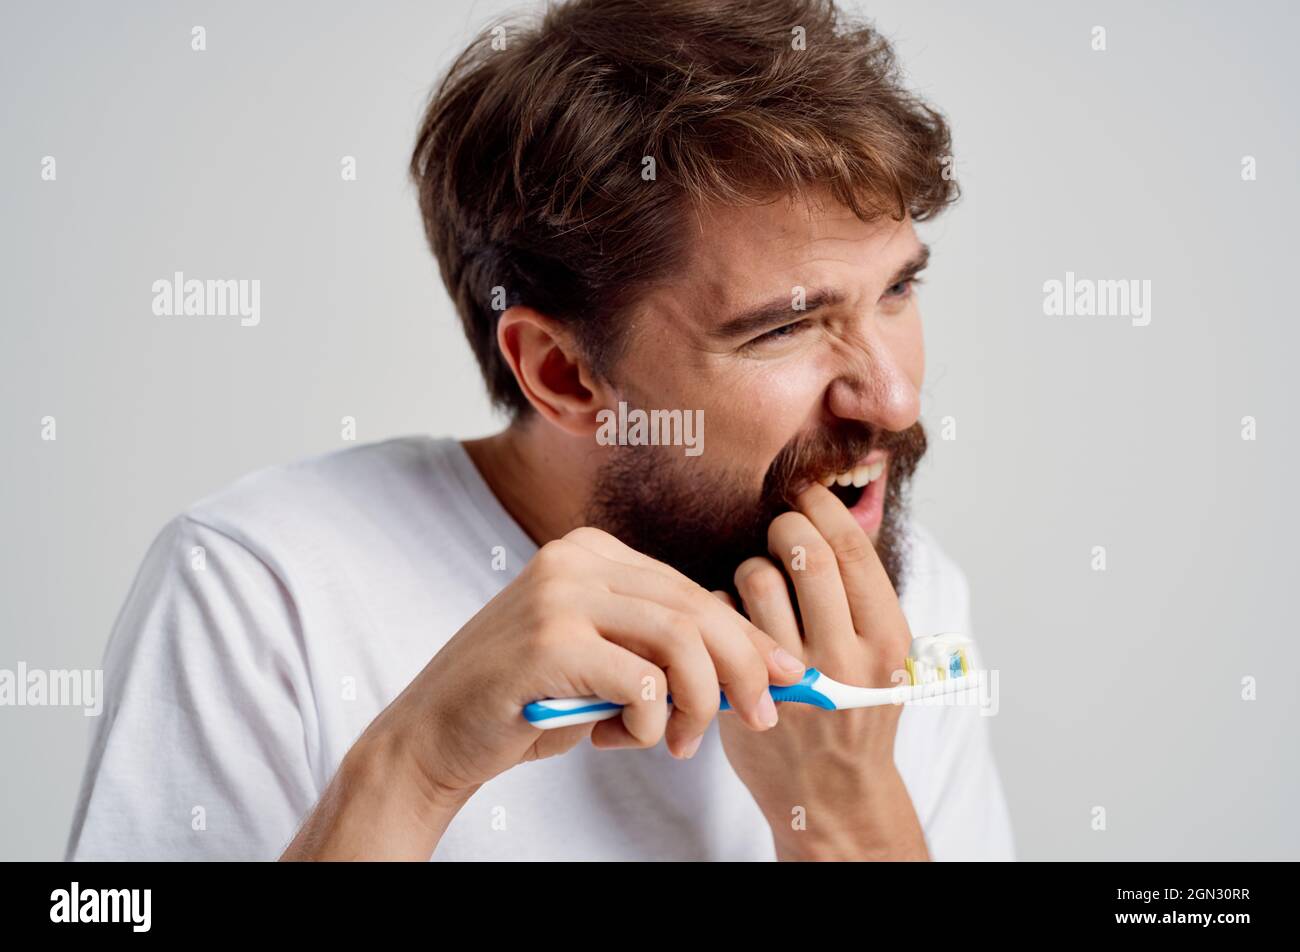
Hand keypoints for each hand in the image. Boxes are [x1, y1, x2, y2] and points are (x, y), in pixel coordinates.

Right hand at [284, 526, 804, 858]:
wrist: (434, 734)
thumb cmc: (525, 701)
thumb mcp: (601, 660)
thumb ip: (658, 649)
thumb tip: (755, 669)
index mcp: (592, 551)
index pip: (692, 590)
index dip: (747, 636)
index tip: (786, 677)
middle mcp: (577, 559)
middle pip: (696, 610)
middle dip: (744, 669)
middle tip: (762, 717)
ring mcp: (560, 595)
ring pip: (680, 643)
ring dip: (699, 703)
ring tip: (683, 744)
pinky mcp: (548, 642)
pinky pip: (642, 684)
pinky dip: (651, 723)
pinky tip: (622, 739)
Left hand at [717, 483, 928, 859]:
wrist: (833, 792)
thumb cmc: (856, 709)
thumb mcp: (883, 654)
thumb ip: (861, 594)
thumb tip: (828, 511)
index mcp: (887, 638)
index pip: (851, 546)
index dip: (822, 506)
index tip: (807, 492)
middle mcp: (844, 656)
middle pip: (802, 552)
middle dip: (784, 526)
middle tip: (781, 528)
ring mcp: (792, 674)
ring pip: (755, 577)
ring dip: (751, 567)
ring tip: (762, 585)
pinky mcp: (745, 687)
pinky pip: (720, 614)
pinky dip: (721, 605)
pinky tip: (736, 624)